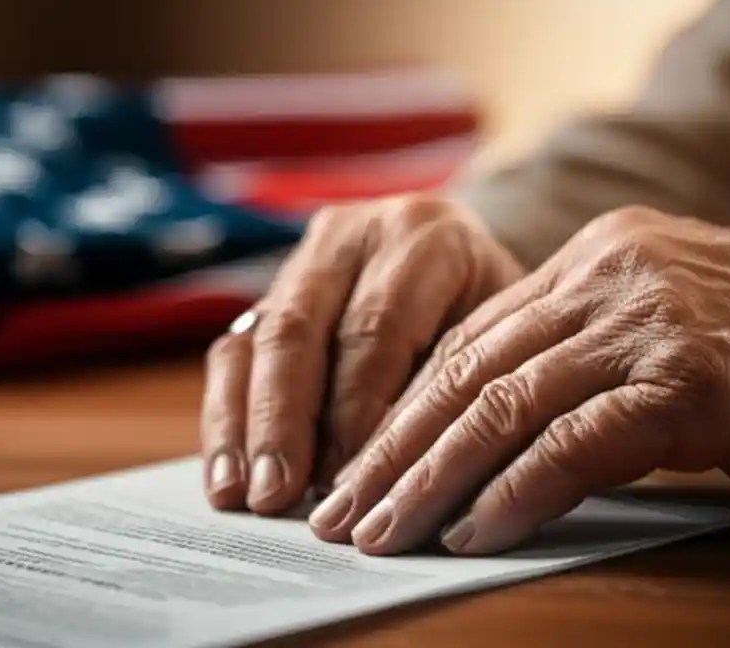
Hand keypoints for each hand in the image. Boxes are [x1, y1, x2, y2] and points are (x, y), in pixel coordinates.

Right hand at [200, 194, 524, 513]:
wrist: (475, 266)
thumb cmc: (503, 319)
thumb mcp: (502, 339)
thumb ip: (453, 389)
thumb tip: (395, 480)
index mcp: (423, 236)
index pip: (377, 327)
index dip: (355, 409)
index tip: (345, 481)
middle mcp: (352, 234)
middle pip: (300, 328)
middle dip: (283, 420)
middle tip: (276, 494)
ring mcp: (303, 261)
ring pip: (256, 339)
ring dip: (243, 425)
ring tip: (237, 494)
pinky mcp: (269, 295)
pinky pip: (234, 353)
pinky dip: (227, 419)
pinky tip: (227, 476)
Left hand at [309, 206, 729, 555]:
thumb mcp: (664, 326)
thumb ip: (583, 350)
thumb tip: (494, 415)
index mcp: (591, 260)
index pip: (468, 341)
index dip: (403, 411)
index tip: (358, 468)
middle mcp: (605, 278)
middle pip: (466, 373)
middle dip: (393, 451)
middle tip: (340, 514)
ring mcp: (646, 324)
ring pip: (502, 407)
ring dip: (432, 479)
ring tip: (382, 534)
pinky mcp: (689, 381)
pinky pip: (576, 443)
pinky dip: (517, 493)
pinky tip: (473, 532)